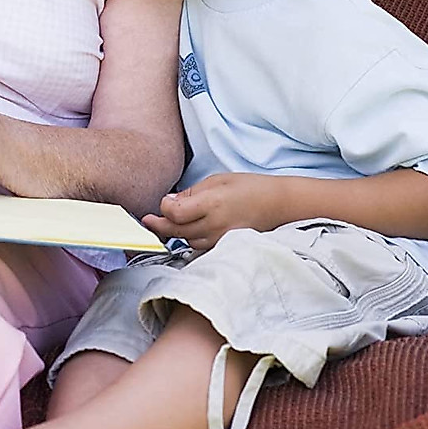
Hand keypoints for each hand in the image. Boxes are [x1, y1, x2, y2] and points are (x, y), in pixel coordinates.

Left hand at [141, 172, 284, 251]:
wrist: (279, 205)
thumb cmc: (250, 188)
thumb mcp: (218, 180)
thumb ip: (191, 193)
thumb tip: (170, 202)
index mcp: (212, 204)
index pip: (175, 213)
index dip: (163, 208)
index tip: (163, 202)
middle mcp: (215, 225)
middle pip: (177, 231)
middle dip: (160, 225)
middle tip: (148, 220)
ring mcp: (221, 240)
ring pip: (187, 241)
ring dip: (176, 233)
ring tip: (170, 222)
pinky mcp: (226, 248)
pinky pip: (200, 247)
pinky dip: (191, 239)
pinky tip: (189, 231)